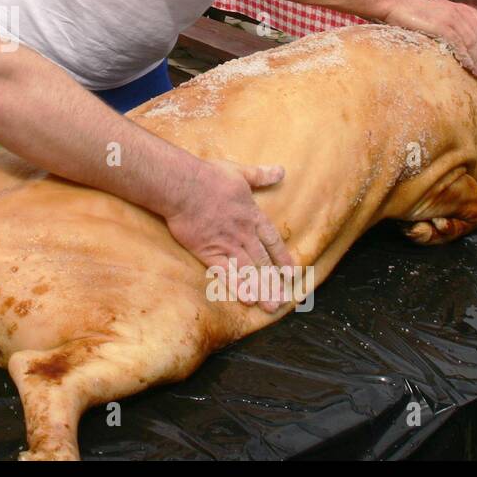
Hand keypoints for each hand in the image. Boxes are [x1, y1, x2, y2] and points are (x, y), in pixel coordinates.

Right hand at [164, 160, 293, 313]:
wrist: (184, 186)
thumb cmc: (210, 177)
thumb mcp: (240, 172)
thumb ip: (260, 175)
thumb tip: (281, 170)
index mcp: (252, 216)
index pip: (272, 241)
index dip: (283, 258)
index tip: (292, 273)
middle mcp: (243, 233)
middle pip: (262, 262)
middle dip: (274, 282)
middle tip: (284, 299)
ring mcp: (226, 244)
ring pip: (248, 272)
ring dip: (261, 289)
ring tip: (271, 306)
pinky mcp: (207, 252)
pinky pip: (226, 274)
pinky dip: (237, 287)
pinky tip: (246, 299)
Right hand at [383, 0, 476, 77]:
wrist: (394, 4)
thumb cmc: (410, 10)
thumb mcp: (435, 12)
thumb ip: (448, 20)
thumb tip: (455, 37)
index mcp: (458, 8)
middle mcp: (458, 13)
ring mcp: (451, 20)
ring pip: (471, 42)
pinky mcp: (442, 27)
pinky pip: (459, 44)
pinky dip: (465, 56)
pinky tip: (468, 66)